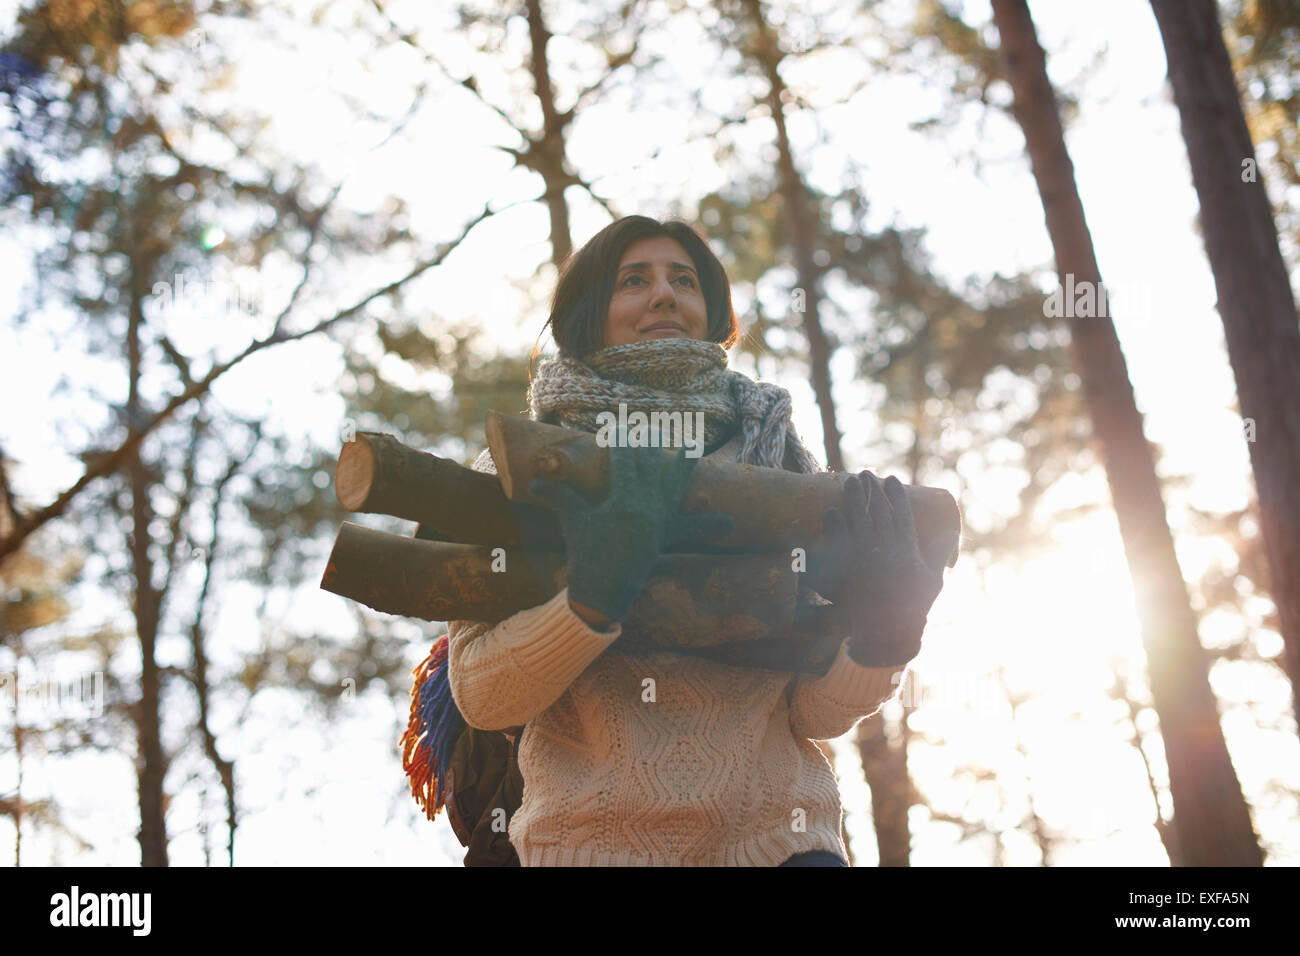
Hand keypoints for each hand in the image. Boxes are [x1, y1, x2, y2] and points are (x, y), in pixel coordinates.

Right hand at [529, 443, 733, 623]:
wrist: (604, 590)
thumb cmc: (586, 554)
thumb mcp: (572, 521)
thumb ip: (557, 496)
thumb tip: (533, 480)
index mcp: (624, 497)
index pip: (624, 459)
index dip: (621, 439)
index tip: (619, 424)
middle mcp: (647, 504)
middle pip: (652, 463)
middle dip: (651, 442)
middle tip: (652, 425)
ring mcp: (660, 519)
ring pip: (676, 484)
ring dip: (685, 464)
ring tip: (694, 445)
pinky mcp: (667, 535)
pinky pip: (692, 528)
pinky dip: (710, 525)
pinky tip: (730, 522)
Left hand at [816, 472, 957, 667]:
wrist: (886, 632)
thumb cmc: (912, 608)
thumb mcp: (933, 580)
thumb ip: (938, 553)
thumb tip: (951, 532)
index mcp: (908, 550)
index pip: (902, 513)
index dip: (896, 494)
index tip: (891, 479)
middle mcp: (887, 549)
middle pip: (878, 510)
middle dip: (872, 489)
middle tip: (867, 473)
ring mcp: (866, 557)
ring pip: (858, 519)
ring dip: (853, 497)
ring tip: (850, 481)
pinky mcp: (848, 568)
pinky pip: (839, 540)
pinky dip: (834, 524)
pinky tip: (830, 510)